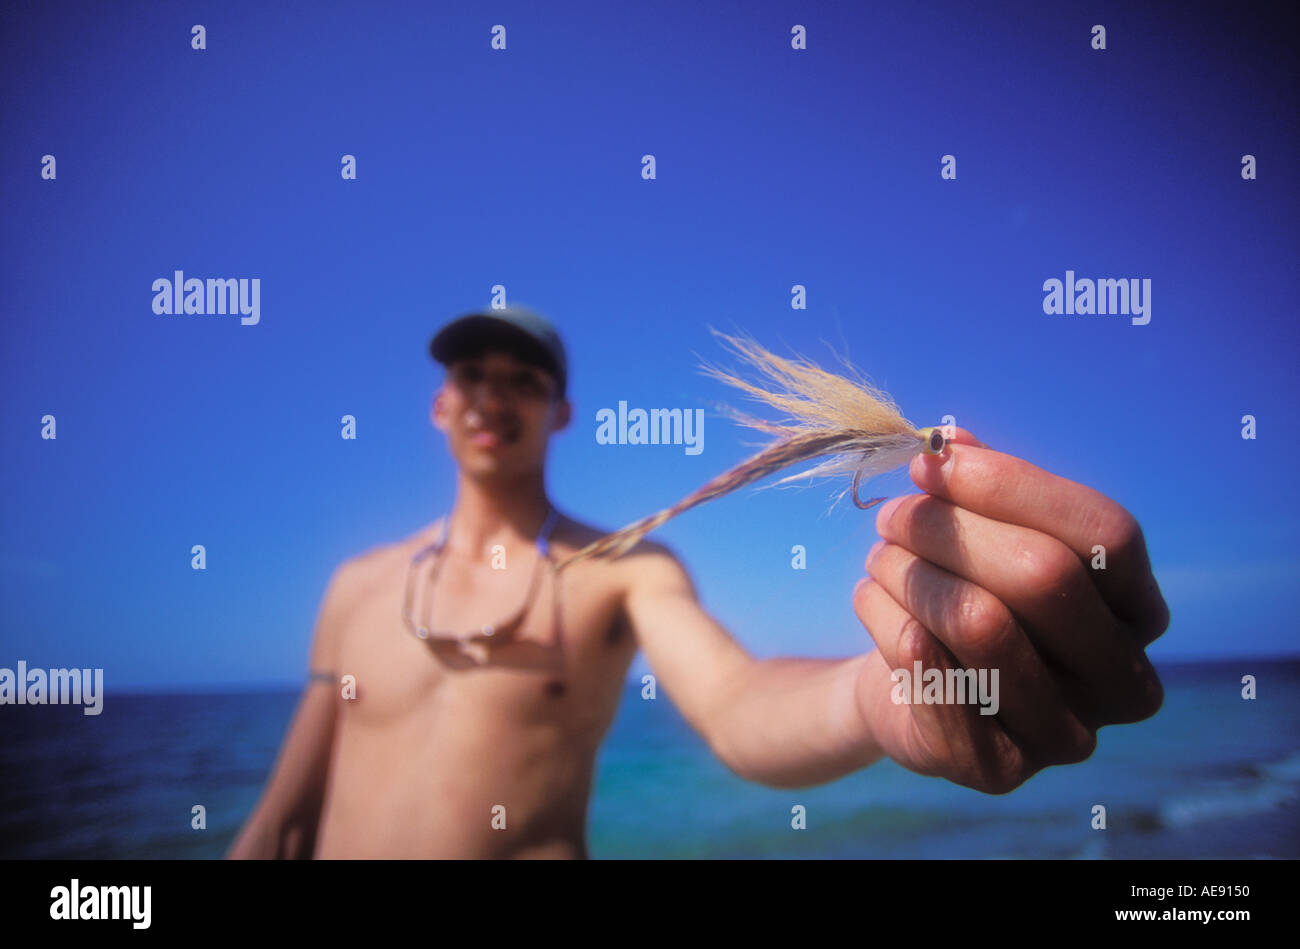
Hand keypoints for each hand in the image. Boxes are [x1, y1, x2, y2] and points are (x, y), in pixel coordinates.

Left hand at [851, 427, 1168, 792]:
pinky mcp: (1000, 768)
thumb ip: (974, 484)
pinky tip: (871, 601)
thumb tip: (949, 443)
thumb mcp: (975, 531)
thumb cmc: (958, 592)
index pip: (1106, 533)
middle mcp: (1122, 678)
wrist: (907, 688)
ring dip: (909, 573)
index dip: (1014, 485)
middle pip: (1043, 574)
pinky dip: (887, 622)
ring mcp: (1069, 733)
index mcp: (1137, 610)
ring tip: (878, 558)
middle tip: (891, 513)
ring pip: (982, 621)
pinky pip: (933, 676)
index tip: (935, 460)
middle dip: (948, 528)